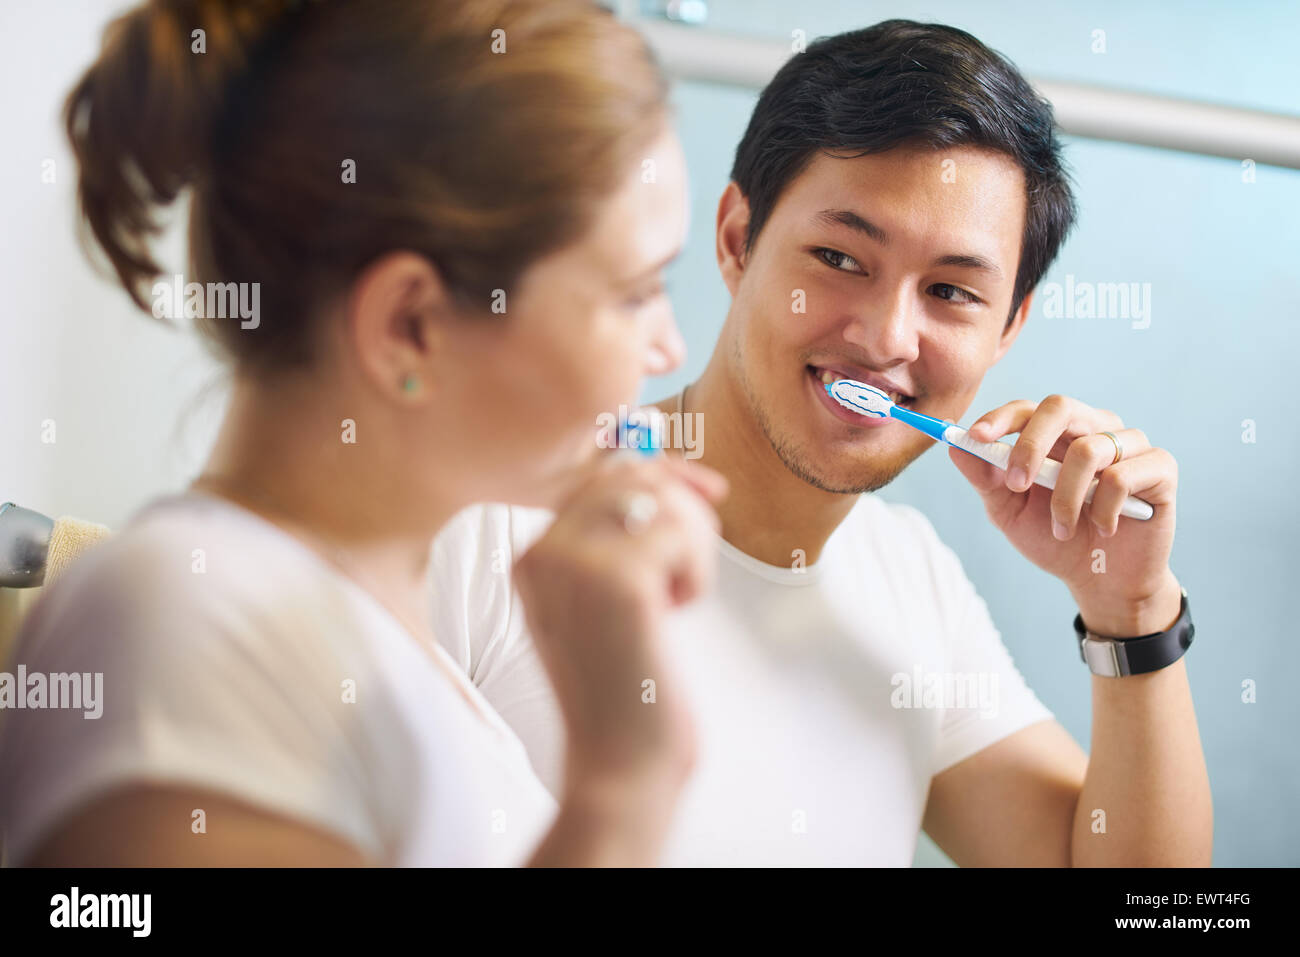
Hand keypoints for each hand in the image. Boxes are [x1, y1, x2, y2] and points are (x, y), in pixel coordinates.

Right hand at [513, 453, 726, 794]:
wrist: (620, 767)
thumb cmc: (626, 690)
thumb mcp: (609, 602)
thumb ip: (620, 540)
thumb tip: (670, 470)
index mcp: (531, 557)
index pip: (601, 475)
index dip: (661, 476)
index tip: (706, 494)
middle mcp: (541, 552)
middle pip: (635, 475)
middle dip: (682, 514)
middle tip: (685, 575)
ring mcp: (573, 563)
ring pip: (662, 497)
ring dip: (692, 545)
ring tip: (675, 599)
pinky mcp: (618, 582)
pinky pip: (684, 534)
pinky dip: (697, 573)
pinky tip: (677, 614)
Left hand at [947, 394, 1180, 635]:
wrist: (1102, 581)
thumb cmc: (1055, 539)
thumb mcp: (1009, 512)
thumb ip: (985, 478)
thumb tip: (955, 446)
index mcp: (1056, 435)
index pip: (1027, 409)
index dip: (1000, 418)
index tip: (975, 438)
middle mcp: (1094, 429)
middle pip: (1060, 407)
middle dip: (1030, 445)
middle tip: (1015, 485)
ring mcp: (1130, 445)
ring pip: (1090, 450)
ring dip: (1066, 499)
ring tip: (1062, 530)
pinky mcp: (1160, 468)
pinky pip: (1124, 476)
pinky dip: (1104, 509)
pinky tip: (1105, 529)